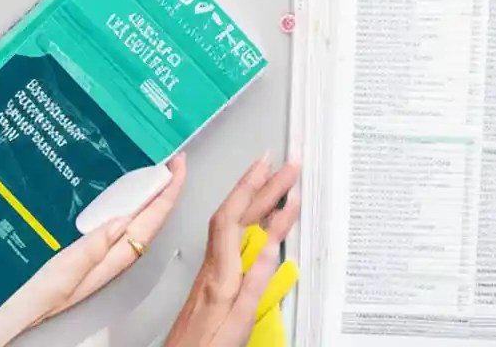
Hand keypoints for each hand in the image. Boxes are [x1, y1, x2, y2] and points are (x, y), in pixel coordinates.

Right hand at [0, 154, 187, 346]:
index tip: (178, 164)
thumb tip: (121, 222)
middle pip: (144, 218)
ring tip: (146, 166)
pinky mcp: (75, 252)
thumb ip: (88, 253)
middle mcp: (105, 258)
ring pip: (126, 219)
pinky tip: (108, 192)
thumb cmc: (24, 305)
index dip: (167, 192)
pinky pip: (103, 222)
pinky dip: (112, 203)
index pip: (149, 222)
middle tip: (167, 156)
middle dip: (159, 187)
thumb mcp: (57, 279)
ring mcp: (92, 255)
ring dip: (139, 193)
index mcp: (106, 263)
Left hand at [164, 156, 301, 346]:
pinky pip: (235, 238)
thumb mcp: (239, 320)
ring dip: (256, 199)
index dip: (249, 188)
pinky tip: (264, 219)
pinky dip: (253, 222)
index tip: (271, 168)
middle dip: (262, 186)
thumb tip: (271, 248)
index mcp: (219, 272)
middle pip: (237, 215)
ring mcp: (213, 268)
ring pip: (235, 224)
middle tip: (288, 167)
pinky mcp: (215, 276)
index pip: (232, 217)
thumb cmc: (207, 346)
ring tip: (277, 180)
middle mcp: (214, 264)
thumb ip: (255, 283)